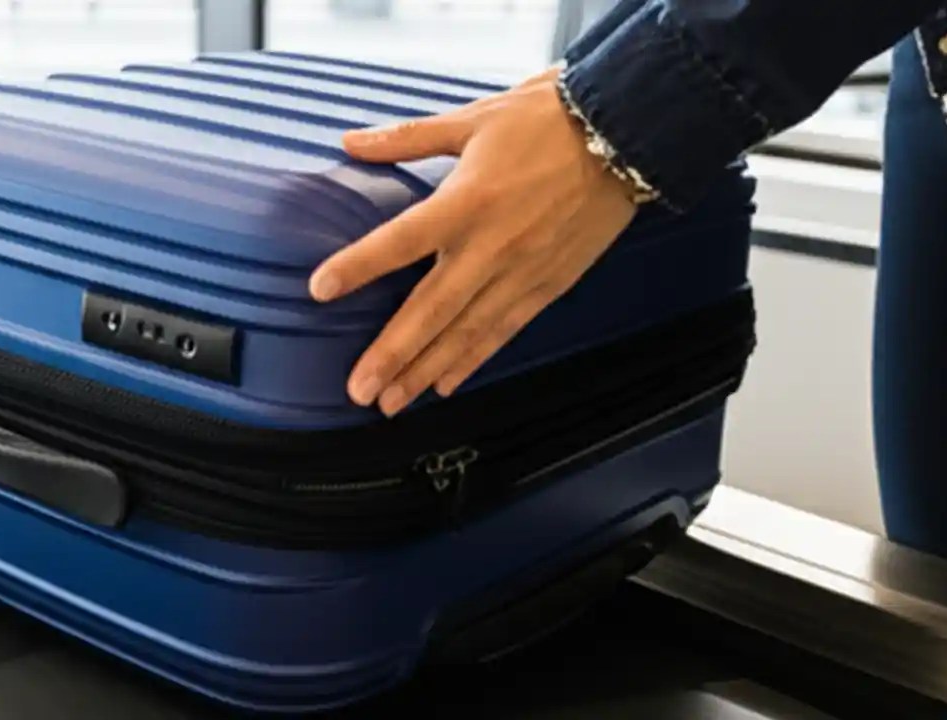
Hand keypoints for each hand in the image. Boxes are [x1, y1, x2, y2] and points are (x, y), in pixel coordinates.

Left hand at [308, 69, 638, 416]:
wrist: (626, 133)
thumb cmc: (548, 119)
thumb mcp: (474, 118)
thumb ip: (408, 138)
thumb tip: (351, 142)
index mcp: (466, 200)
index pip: (400, 240)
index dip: (359, 265)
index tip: (319, 290)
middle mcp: (491, 245)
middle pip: (432, 308)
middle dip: (393, 354)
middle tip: (359, 390)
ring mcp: (522, 271)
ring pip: (466, 332)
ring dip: (426, 371)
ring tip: (392, 403)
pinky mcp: (549, 285)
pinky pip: (504, 331)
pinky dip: (473, 360)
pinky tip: (446, 384)